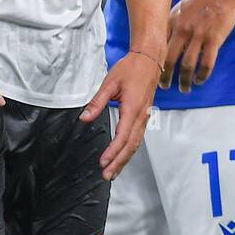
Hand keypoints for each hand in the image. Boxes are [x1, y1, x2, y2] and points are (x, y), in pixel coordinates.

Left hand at [81, 51, 157, 179]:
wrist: (149, 59)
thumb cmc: (131, 68)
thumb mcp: (110, 83)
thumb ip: (97, 102)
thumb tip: (85, 118)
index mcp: (133, 108)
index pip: (122, 136)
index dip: (113, 152)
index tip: (103, 162)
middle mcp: (141, 115)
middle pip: (131, 145)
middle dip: (119, 162)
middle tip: (107, 175)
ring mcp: (145, 116)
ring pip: (136, 143)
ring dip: (125, 158)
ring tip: (114, 171)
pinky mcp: (145, 115)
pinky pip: (138, 137)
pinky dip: (130, 149)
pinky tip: (124, 155)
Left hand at [163, 0, 234, 91]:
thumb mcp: (182, 7)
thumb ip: (173, 23)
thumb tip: (166, 39)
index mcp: (172, 21)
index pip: (158, 47)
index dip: (154, 63)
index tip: (153, 73)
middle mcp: (182, 30)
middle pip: (169, 60)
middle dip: (165, 77)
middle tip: (165, 87)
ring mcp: (198, 35)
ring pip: (186, 65)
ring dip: (184, 80)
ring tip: (184, 88)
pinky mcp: (214, 39)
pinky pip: (206, 63)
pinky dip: (202, 75)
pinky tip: (200, 80)